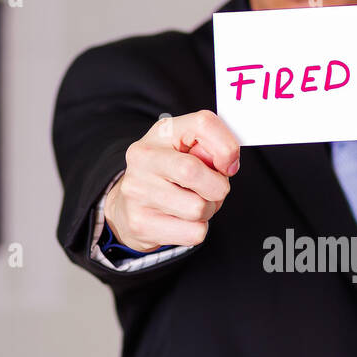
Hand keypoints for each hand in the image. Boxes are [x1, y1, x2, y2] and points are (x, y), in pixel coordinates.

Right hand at [105, 110, 239, 250]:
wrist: (128, 206)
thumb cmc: (170, 174)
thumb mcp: (189, 149)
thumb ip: (213, 147)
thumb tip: (228, 162)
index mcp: (161, 132)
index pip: (203, 124)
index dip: (226, 147)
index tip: (227, 165)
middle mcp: (143, 158)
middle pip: (194, 171)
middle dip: (217, 187)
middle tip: (213, 189)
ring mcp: (137, 192)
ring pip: (198, 208)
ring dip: (208, 210)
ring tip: (193, 203)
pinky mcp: (140, 223)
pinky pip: (193, 233)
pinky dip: (197, 229)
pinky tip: (182, 220)